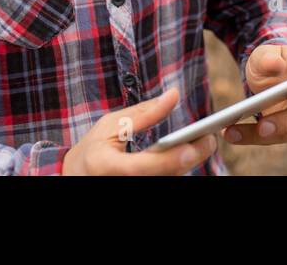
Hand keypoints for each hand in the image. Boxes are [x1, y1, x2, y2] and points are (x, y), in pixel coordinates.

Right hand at [61, 87, 216, 174]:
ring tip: (203, 142)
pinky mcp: (143, 190)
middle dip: (189, 158)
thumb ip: (143, 113)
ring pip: (169, 179)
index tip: (193, 146)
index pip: (143, 167)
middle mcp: (122, 184)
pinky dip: (177, 167)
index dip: (169, 159)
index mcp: (107, 166)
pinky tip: (189, 154)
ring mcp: (134, 189)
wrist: (77, 177)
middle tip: (209, 139)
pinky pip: (166, 180)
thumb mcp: (110, 125)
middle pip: (164, 176)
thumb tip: (173, 95)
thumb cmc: (93, 150)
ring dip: (186, 163)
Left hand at [222, 44, 286, 145]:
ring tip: (230, 132)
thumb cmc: (271, 61)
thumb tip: (275, 64)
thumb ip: (267, 56)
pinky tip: (231, 134)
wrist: (268, 76)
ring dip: (260, 135)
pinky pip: (274, 138)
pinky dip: (251, 137)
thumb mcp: (264, 53)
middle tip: (262, 127)